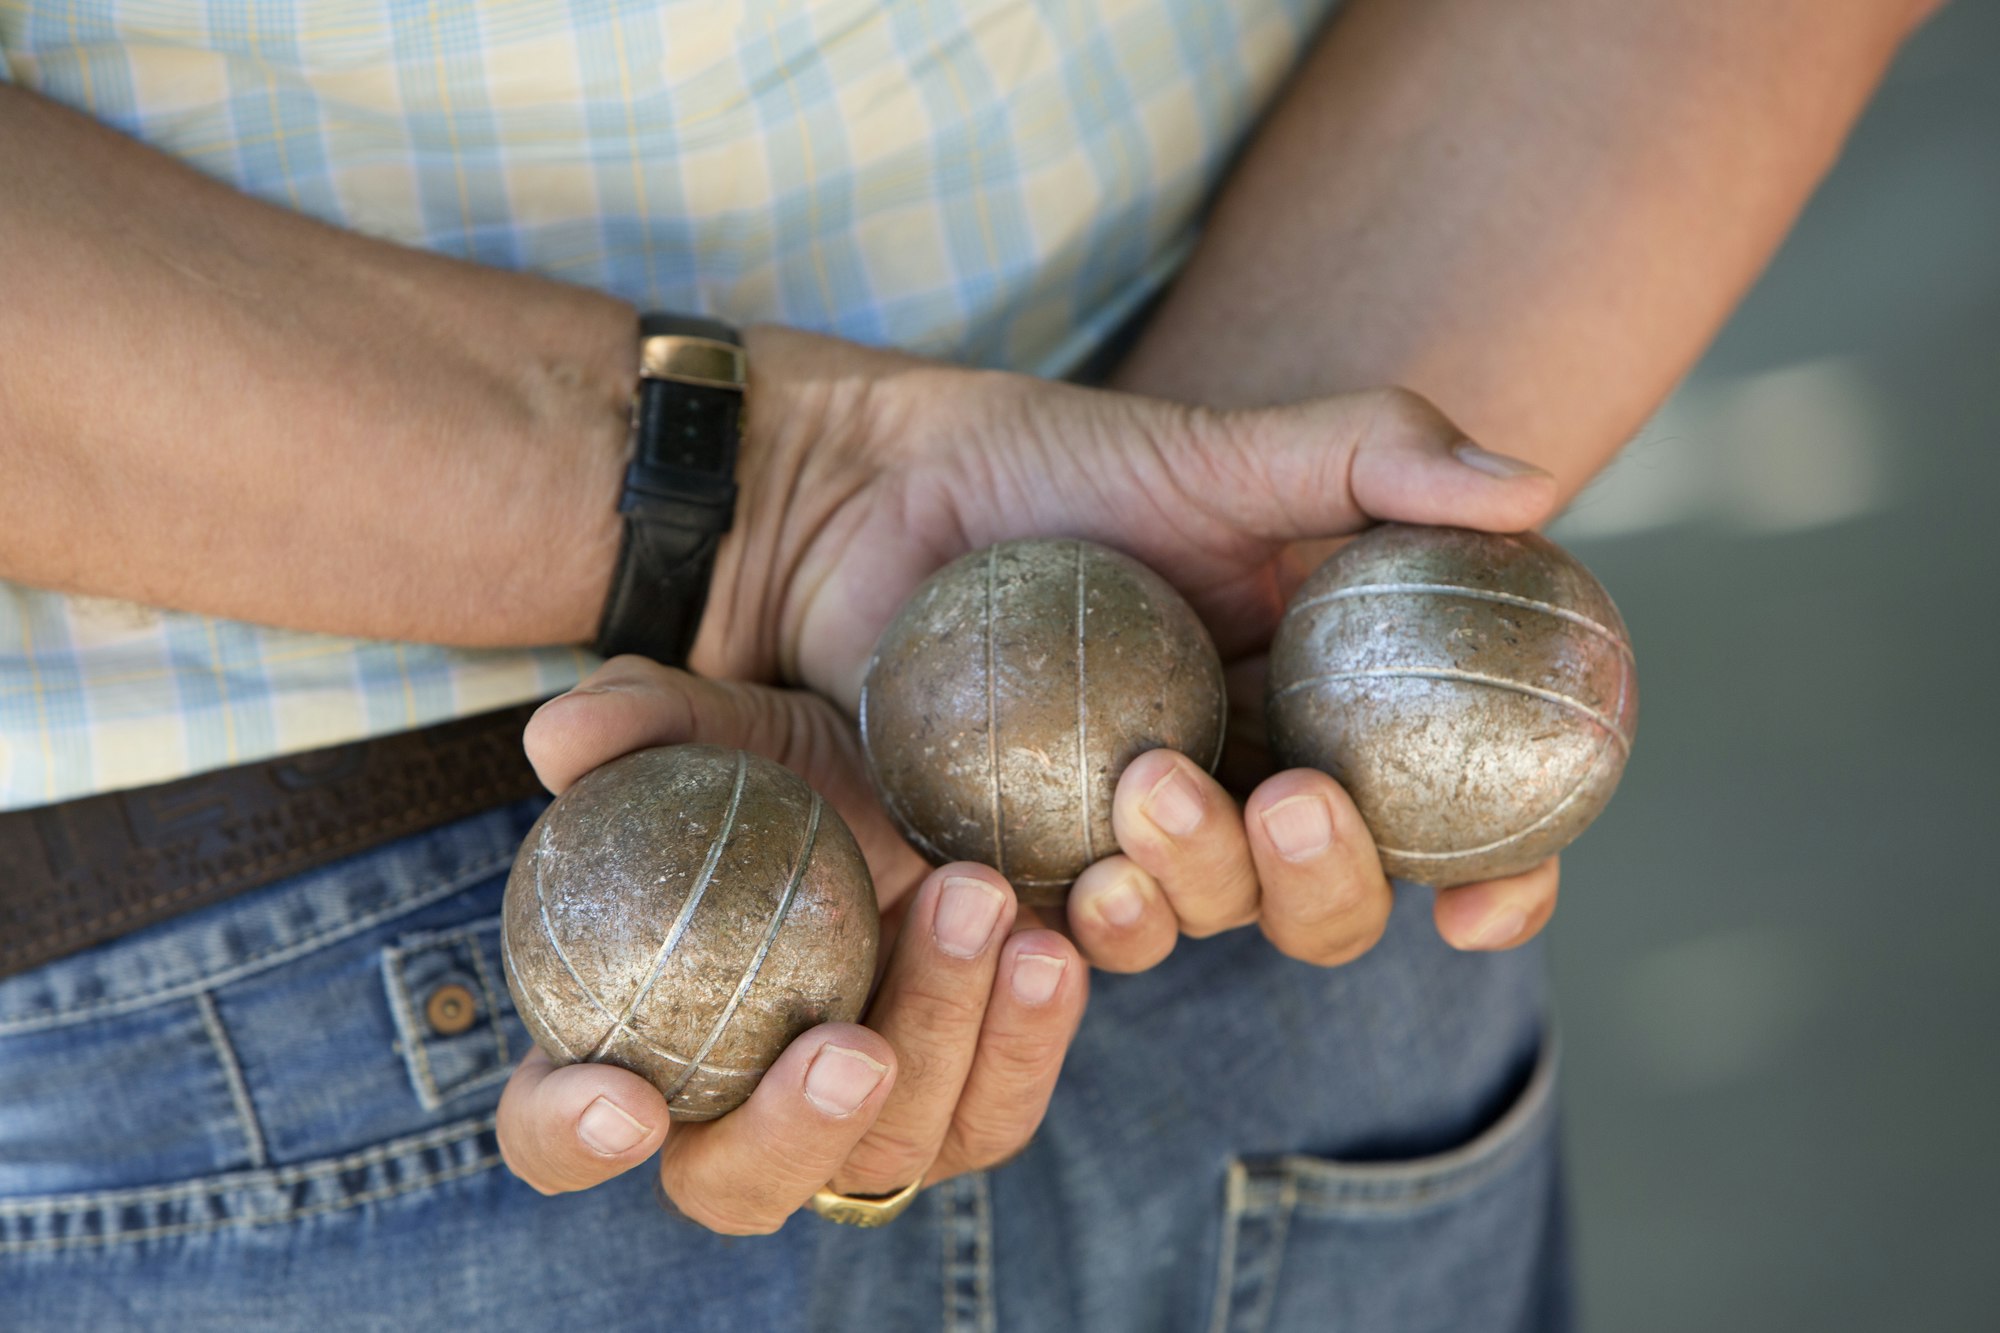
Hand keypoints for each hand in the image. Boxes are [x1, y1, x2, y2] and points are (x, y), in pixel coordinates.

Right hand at [496, 660, 1086, 1232]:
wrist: (924, 749)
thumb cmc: (787, 755)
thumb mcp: (714, 718)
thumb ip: (633, 719)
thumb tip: (557, 739)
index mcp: (640, 1042)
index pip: (560, 1128)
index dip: (569, 1136)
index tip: (624, 1101)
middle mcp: (749, 1108)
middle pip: (745, 1184)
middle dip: (797, 1130)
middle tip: (851, 1048)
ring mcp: (875, 1114)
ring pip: (902, 1148)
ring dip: (943, 1043)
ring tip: (976, 902)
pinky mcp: (983, 1086)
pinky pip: (1008, 1100)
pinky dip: (1034, 1033)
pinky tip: (1058, 938)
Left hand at [694, 327, 1564, 966]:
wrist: (880, 496)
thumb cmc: (1058, 464)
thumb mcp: (1224, 448)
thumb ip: (1373, 459)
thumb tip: (1538, 488)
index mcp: (1324, 706)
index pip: (1444, 819)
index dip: (1499, 879)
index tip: (1486, 904)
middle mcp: (1247, 787)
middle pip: (1332, 903)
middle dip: (1332, 882)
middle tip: (1297, 803)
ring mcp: (1139, 837)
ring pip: (1211, 920)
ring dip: (1203, 884)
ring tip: (1147, 794)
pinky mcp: (1030, 866)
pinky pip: (1078, 933)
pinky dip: (1089, 920)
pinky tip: (1063, 879)